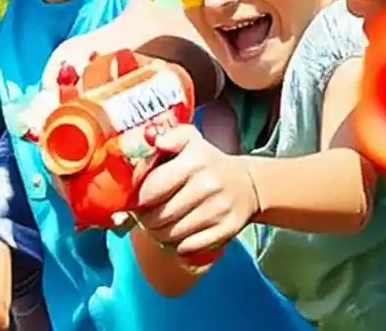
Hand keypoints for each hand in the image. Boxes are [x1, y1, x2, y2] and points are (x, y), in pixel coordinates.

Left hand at [135, 125, 257, 255]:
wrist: (246, 184)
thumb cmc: (206, 163)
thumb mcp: (188, 140)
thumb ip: (164, 139)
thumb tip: (152, 141)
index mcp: (195, 160)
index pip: (152, 189)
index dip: (139, 198)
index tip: (139, 199)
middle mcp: (209, 184)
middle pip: (159, 216)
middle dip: (146, 220)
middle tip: (147, 215)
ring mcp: (219, 208)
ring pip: (172, 235)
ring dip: (160, 234)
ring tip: (162, 224)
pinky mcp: (227, 229)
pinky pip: (189, 247)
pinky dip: (179, 245)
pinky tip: (181, 233)